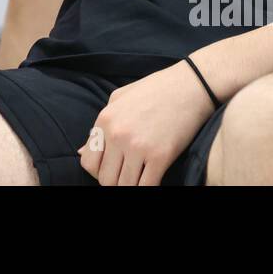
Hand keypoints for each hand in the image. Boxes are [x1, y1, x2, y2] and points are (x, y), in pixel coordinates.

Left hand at [78, 61, 217, 185]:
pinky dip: (148, 188)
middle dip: (114, 181)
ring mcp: (138, 146)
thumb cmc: (155, 90)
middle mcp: (118, 134)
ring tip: (140, 178)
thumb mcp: (119, 99)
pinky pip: (146, 187)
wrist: (191, 85)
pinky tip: (154, 179)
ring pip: (124, 187)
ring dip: (131, 186)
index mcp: (105, 120)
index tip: (112, 168)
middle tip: (128, 174)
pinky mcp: (160, 156)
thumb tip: (81, 151)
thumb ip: (99, 126)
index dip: (98, 171)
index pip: (87, 162)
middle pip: (105, 179)